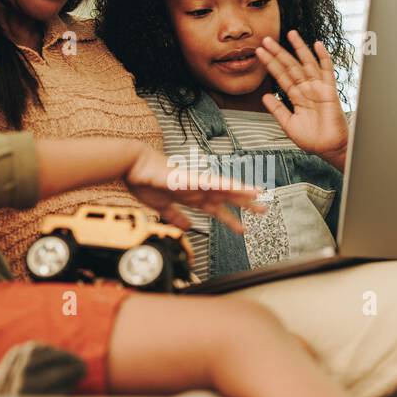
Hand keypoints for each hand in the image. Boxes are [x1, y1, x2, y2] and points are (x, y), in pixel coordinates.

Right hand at [124, 143, 264, 234]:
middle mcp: (197, 189)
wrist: (133, 167)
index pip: (216, 211)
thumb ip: (176, 217)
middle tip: (263, 210)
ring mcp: (195, 182)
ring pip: (225, 187)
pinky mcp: (189, 178)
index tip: (243, 228)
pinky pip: (211, 182)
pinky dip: (225, 184)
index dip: (231, 220)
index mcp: (191, 197)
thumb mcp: (163, 208)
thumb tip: (188, 227)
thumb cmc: (144, 183)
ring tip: (259, 195)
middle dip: (245, 205)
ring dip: (242, 191)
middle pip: (227, 198)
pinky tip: (237, 186)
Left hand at [256, 30, 348, 170]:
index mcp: (296, 96)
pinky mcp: (329, 91)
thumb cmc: (311, 139)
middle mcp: (307, 89)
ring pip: (307, 64)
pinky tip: (317, 45)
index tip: (259, 52)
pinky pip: (327, 71)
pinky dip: (323, 57)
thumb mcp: (288, 124)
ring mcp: (318, 88)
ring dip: (299, 48)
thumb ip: (277, 109)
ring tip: (290, 33)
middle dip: (278, 53)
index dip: (270, 64)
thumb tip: (264, 96)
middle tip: (266, 39)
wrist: (327, 148)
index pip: (281, 76)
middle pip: (291, 66)